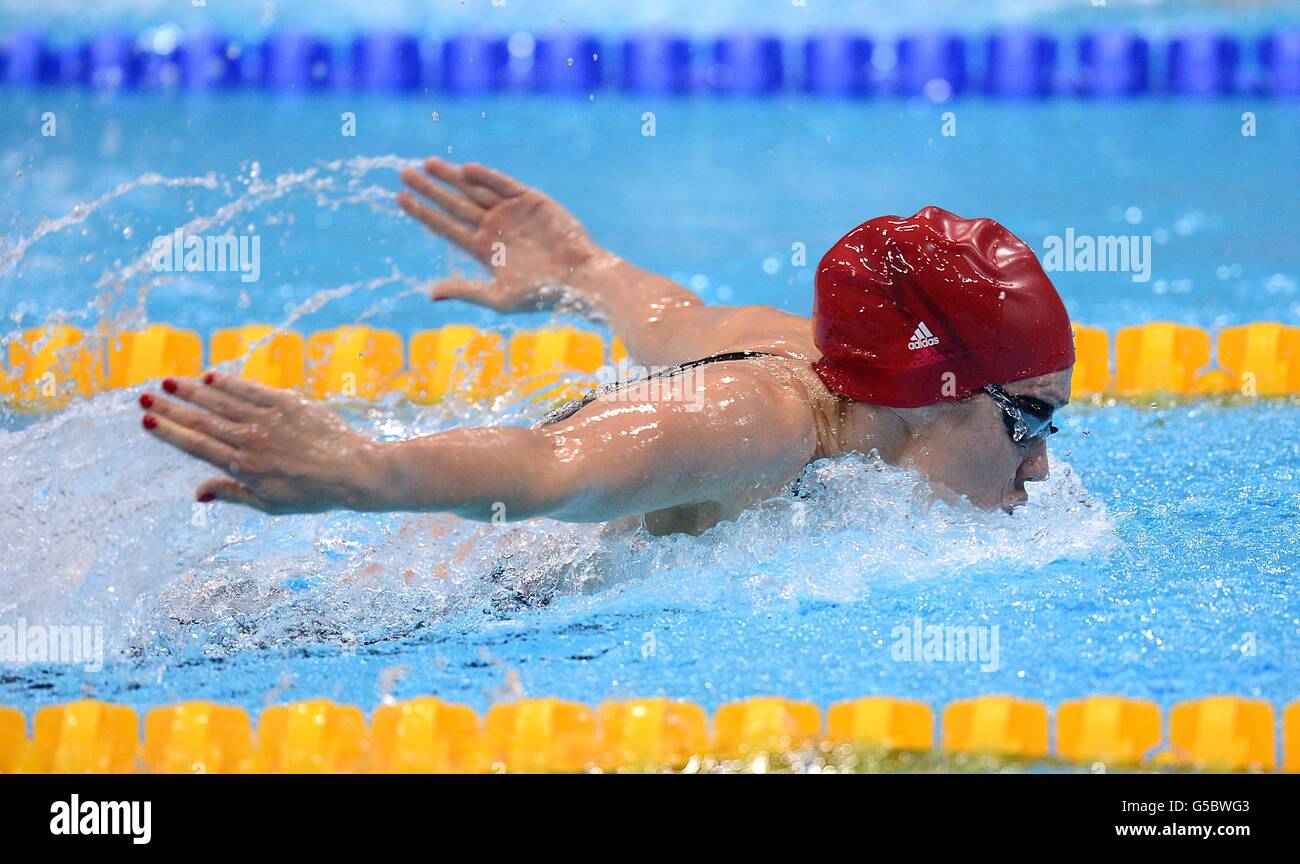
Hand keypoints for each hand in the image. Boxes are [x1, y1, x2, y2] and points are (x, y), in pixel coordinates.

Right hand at [139, 373, 387, 513]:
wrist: (354, 473)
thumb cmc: (313, 494)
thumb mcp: (270, 504)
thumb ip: (232, 493)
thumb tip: (196, 493)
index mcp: (244, 467)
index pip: (197, 446)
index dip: (170, 432)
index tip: (147, 421)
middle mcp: (251, 440)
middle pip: (202, 420)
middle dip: (171, 407)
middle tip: (144, 396)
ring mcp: (269, 420)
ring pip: (223, 401)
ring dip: (193, 390)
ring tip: (169, 382)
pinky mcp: (289, 404)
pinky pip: (252, 390)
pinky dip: (229, 382)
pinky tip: (209, 376)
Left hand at [397, 156, 608, 311]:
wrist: (580, 280)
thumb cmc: (542, 295)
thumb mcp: (498, 297)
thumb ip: (465, 290)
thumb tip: (430, 293)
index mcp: (484, 250)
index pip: (446, 227)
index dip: (423, 213)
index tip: (400, 198)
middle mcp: (494, 227)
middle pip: (454, 204)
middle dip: (430, 188)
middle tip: (404, 173)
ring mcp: (512, 212)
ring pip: (475, 190)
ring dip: (452, 177)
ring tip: (426, 163)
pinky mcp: (531, 200)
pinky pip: (503, 184)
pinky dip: (485, 176)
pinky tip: (463, 169)